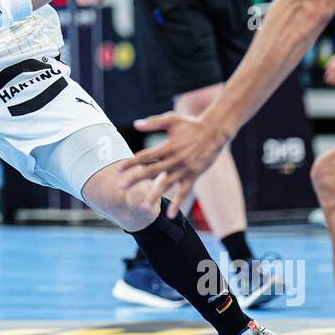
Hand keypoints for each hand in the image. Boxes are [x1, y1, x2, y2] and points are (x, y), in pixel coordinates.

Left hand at [116, 111, 231, 213]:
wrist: (215, 132)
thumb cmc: (191, 125)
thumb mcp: (172, 120)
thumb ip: (154, 122)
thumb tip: (135, 124)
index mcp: (168, 147)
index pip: (146, 157)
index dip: (132, 163)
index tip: (118, 170)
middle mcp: (175, 160)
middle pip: (152, 171)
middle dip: (136, 179)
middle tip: (121, 187)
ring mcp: (185, 169)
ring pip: (167, 185)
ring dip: (155, 195)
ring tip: (143, 206)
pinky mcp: (193, 175)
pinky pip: (185, 192)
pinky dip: (178, 203)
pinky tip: (170, 214)